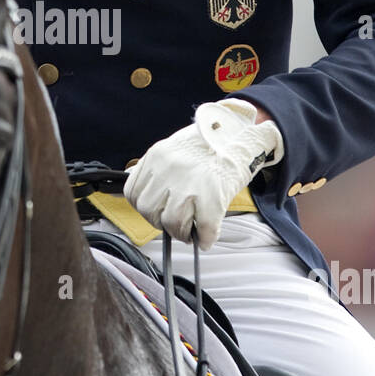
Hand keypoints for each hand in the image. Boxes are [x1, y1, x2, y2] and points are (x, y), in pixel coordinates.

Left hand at [124, 100, 283, 249]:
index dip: (145, 207)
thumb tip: (147, 196)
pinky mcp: (212, 197)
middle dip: (160, 221)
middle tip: (174, 222)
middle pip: (148, 210)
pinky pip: (203, 228)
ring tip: (190, 229)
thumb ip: (158, 170)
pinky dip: (204, 238)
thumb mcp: (175, 149)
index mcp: (158, 155)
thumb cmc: (210, 147)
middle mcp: (169, 168)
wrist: (241, 137)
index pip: (133, 192)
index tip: (156, 211)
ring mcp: (189, 183)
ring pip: (171, 222)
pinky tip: (207, 236)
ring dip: (180, 232)